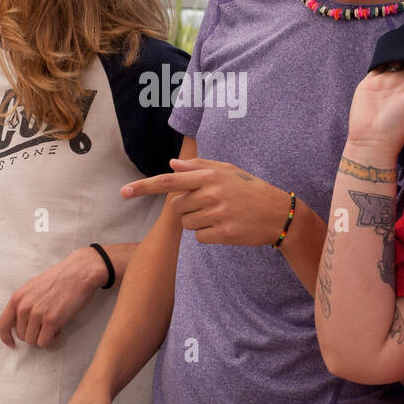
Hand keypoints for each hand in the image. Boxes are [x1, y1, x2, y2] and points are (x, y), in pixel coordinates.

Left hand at [0, 247, 107, 348]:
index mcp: (17, 298)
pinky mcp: (51, 321)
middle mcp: (24, 307)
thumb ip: (22, 304)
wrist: (79, 272)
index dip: (6, 337)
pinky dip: (52, 339)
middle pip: (22, 336)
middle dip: (34, 333)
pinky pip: (45, 342)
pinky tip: (59, 328)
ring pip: (33, 341)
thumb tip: (18, 323)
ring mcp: (37, 314)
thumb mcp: (32, 287)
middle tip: (47, 323)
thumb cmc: (58, 279)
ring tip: (54, 323)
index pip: (2, 325)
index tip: (12, 343)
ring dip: (44, 336)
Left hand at [123, 158, 290, 245]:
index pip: (169, 181)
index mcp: (210, 175)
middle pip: (177, 206)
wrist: (279, 213)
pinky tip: (225, 227)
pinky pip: (199, 237)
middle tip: (210, 204)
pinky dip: (208, 235)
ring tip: (221, 215)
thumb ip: (199, 167)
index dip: (144, 187)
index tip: (124, 192)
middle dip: (187, 207)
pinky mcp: (223, 233)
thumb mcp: (229, 170)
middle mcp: (211, 193)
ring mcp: (217, 214)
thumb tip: (171, 165)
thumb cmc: (251, 189)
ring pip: (187, 223)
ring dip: (198, 222)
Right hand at [346, 54, 403, 154]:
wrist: (371, 139)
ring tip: (400, 40)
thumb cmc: (398, 124)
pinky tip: (386, 49)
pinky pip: (377, 64)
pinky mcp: (370, 82)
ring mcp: (385, 82)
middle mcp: (401, 84)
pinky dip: (381, 56)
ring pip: (392, 60)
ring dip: (395, 51)